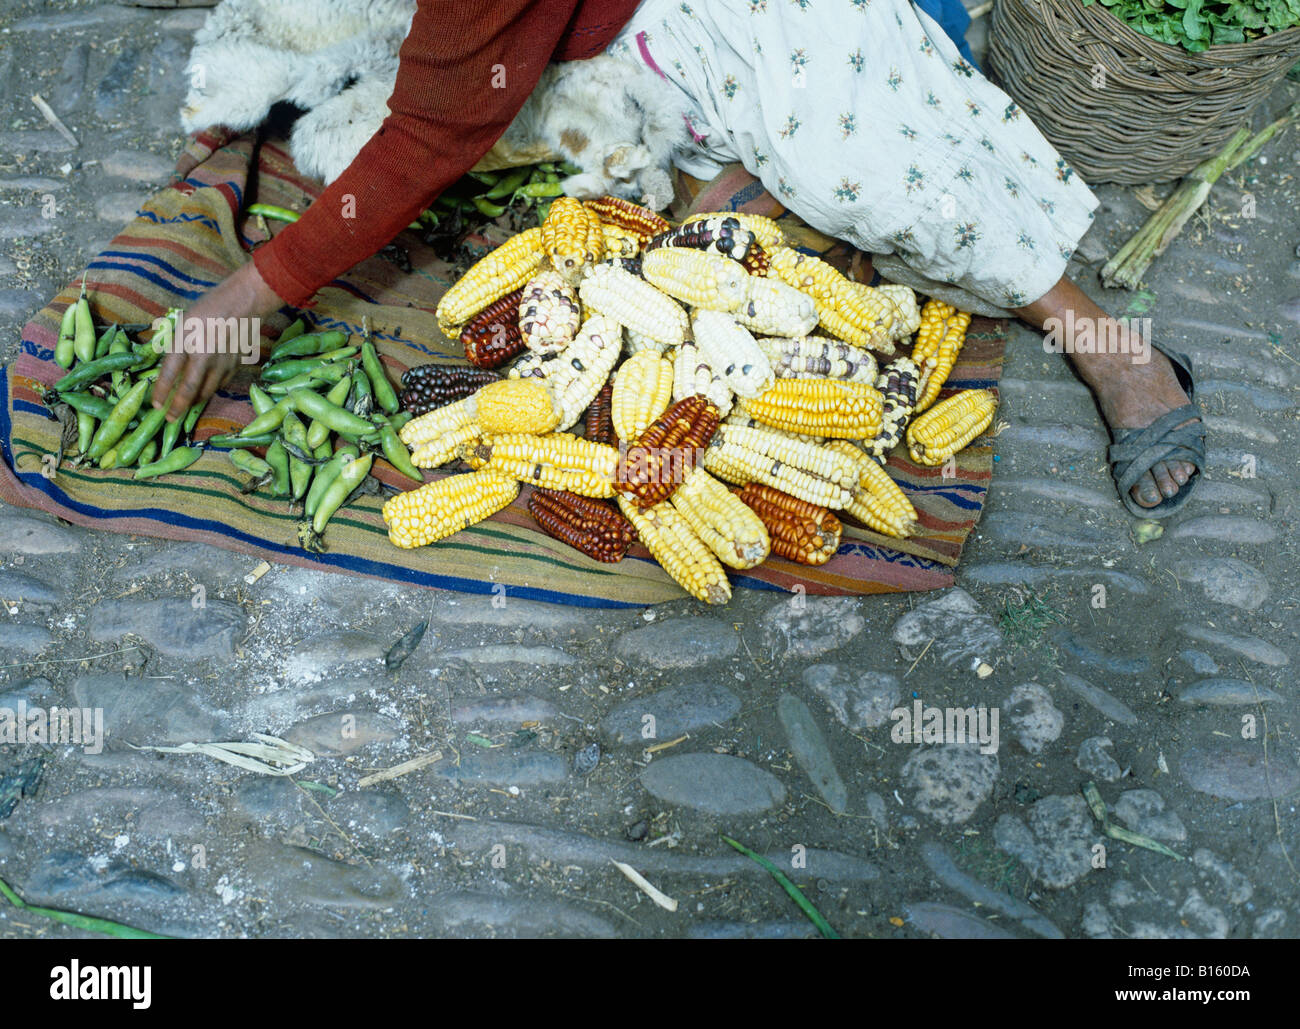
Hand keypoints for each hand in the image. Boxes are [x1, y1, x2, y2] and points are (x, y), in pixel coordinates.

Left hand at [153, 260, 284, 421]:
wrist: (244, 304)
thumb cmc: (209, 308)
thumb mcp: (184, 322)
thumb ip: (176, 344)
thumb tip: (169, 367)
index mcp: (186, 342)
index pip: (169, 373)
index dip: (161, 392)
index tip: (156, 405)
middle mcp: (203, 356)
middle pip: (189, 389)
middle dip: (178, 406)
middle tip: (170, 418)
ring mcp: (222, 363)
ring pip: (207, 390)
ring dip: (195, 401)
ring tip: (186, 407)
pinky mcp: (235, 365)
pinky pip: (220, 384)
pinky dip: (211, 390)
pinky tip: (205, 391)